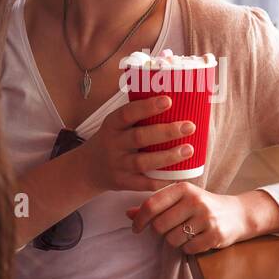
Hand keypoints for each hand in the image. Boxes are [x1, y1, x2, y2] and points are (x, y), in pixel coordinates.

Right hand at [81, 95, 197, 193]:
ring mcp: (118, 165)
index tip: (168, 100)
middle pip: (139, 137)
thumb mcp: (117, 124)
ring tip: (189, 149)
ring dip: (167, 157)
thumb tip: (173, 94)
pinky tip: (179, 175)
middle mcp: (113, 144)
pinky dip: (162, 181)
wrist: (88, 168)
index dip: (147, 107)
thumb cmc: (113, 140)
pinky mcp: (123, 183)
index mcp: (112, 125)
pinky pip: (144, 184)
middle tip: (190, 126)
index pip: (127, 113)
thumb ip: (138, 114)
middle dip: (166, 132)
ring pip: (143, 162)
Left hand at [125, 184, 247, 252]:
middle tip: (169, 230)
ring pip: (172, 240)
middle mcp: (195, 200)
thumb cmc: (202, 206)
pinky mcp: (214, 235)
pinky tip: (196, 239)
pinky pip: (188, 249)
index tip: (136, 228)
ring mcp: (206, 218)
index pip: (152, 205)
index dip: (139, 220)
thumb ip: (155, 206)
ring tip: (186, 233)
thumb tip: (128, 214)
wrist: (238, 214)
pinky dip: (188, 248)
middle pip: (159, 226)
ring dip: (174, 241)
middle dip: (160, 232)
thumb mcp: (180, 200)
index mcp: (183, 188)